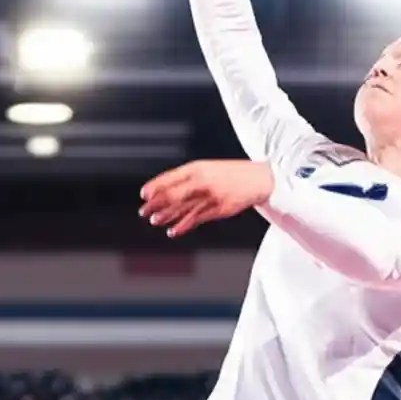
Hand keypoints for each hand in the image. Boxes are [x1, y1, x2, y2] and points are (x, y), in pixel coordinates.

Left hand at [139, 160, 273, 237]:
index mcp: (197, 168)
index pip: (170, 177)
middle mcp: (202, 181)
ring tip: (154, 221)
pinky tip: (173, 231)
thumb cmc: (228, 174)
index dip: (155, 186)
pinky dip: (183, 226)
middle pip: (173, 194)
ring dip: (166, 216)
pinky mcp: (219, 209)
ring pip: (183, 208)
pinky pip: (196, 219)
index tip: (143, 194)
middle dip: (155, 204)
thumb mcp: (206, 169)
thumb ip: (186, 178)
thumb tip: (163, 190)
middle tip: (143, 211)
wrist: (258, 179)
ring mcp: (210, 196)